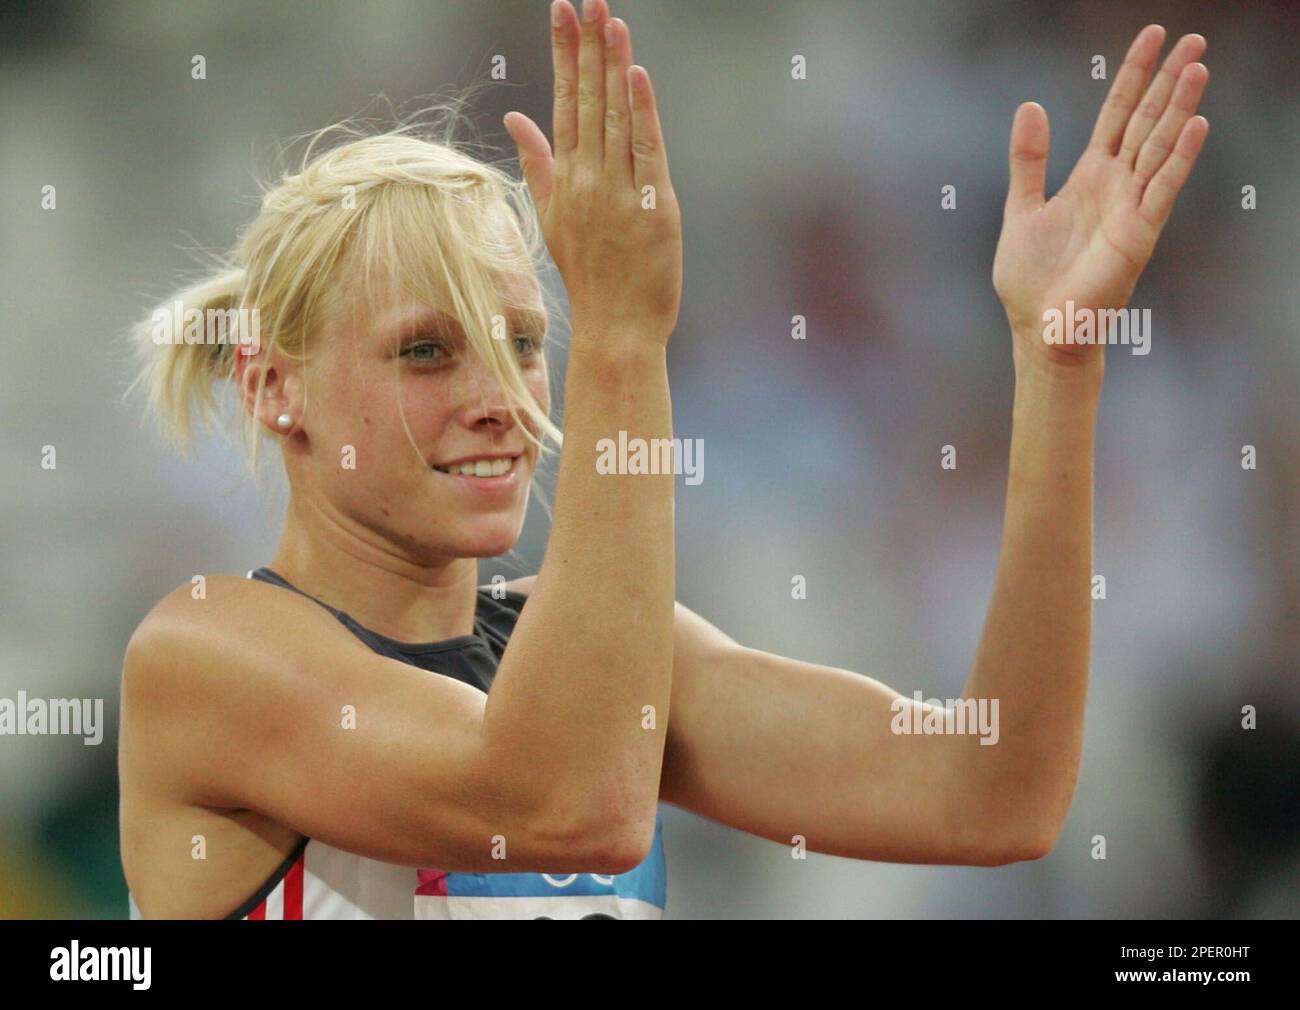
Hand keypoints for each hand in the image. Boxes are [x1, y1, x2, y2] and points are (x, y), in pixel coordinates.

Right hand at [504, 0, 682, 348]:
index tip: (563, 11)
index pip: (562, 102)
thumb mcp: (553, 218)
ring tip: (611, 20)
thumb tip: (515, 117)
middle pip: (588, 100)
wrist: (616, 327)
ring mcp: (619, 193)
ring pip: (615, 118)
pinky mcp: (653, 207)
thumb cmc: (590, 276)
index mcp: (566, 179)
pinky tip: (637, 75)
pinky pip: (645, 152)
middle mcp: (588, 180)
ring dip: (614, 67)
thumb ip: (537, 163)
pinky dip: (641, 113)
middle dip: (587, 46)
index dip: (565, 54)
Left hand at [992, 26, 1208, 369]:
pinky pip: (1163, 188)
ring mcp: (1132, 207)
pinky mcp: (1139, 234)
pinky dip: (1179, 158)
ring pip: (1160, 146)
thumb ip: (1029, 160)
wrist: (1041, 327)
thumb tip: (1031, 106)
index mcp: (1090, 176)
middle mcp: (1117, 185)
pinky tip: (1195, 124)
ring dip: (1180, 108)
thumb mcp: (1022, 208)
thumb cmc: (1032, 278)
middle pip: (1148, 121)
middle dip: (1168, 80)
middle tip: (1194, 38)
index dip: (1134, 76)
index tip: (1152, 36)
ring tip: (1197, 66)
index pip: (1117, 114)